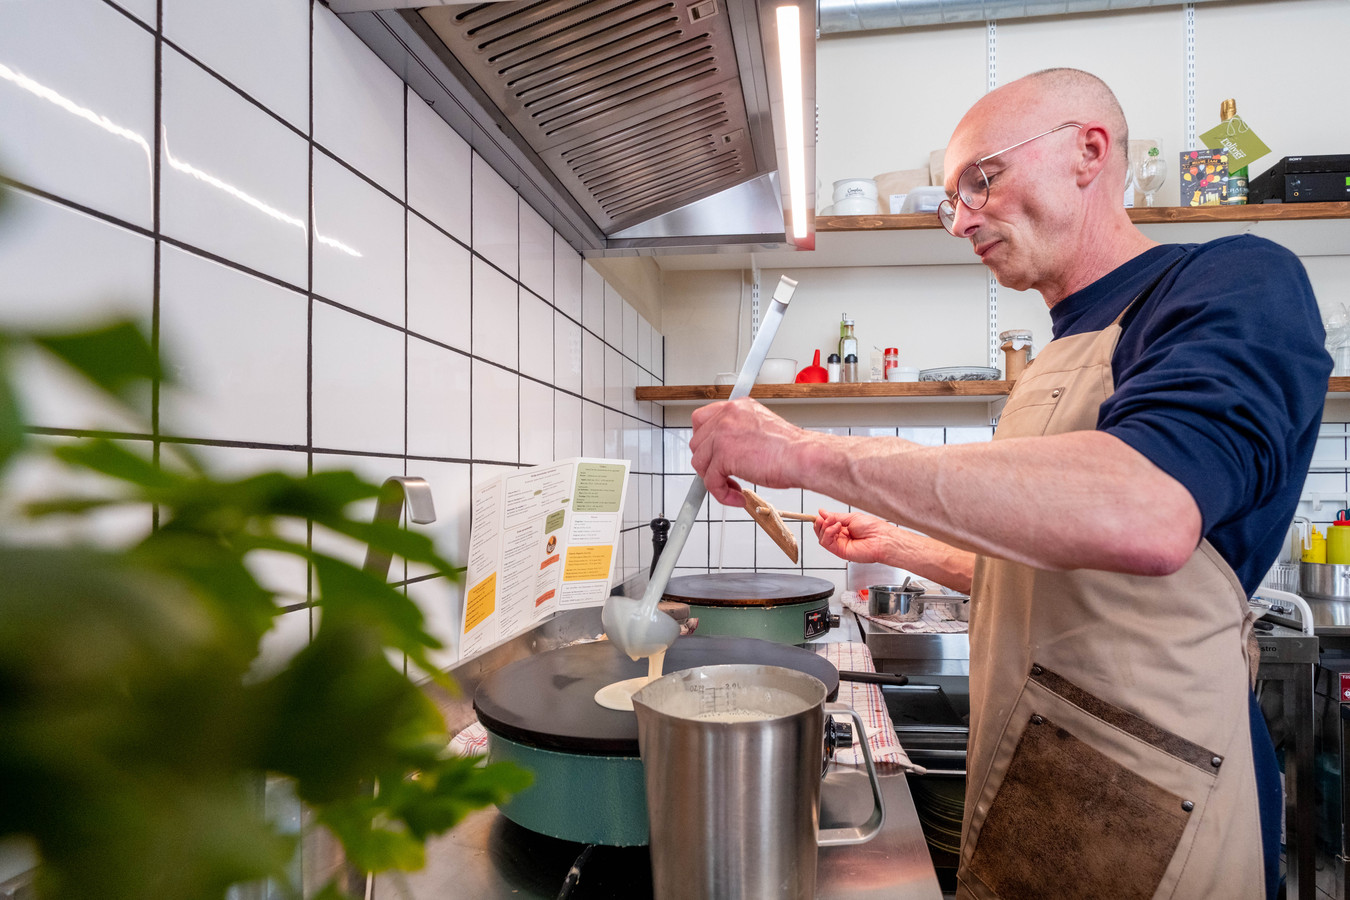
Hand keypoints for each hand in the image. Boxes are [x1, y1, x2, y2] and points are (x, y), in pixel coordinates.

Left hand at [689, 398, 809, 505]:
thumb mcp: (760, 430)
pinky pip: (710, 481)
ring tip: (733, 489)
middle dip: (708, 463)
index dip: (704, 441)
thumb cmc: (791, 449)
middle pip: (697, 442)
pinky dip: (721, 494)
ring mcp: (723, 434)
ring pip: (700, 462)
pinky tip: (737, 497)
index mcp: (737, 407)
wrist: (803, 457)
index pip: (703, 419)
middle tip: (724, 475)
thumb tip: (727, 452)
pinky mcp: (723, 455)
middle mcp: (727, 416)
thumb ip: (740, 434)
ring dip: (714, 480)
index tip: (712, 455)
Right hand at [814, 511, 897, 563]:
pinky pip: (826, 543)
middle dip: (820, 523)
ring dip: (824, 528)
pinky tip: (836, 528)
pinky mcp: (840, 552)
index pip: (827, 524)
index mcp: (845, 528)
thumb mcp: (852, 517)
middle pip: (822, 532)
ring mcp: (840, 545)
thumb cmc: (874, 528)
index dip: (821, 520)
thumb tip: (822, 512)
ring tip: (834, 523)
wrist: (882, 539)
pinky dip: (828, 533)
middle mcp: (841, 537)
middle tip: (824, 518)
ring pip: (822, 538)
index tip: (819, 514)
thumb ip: (835, 516)